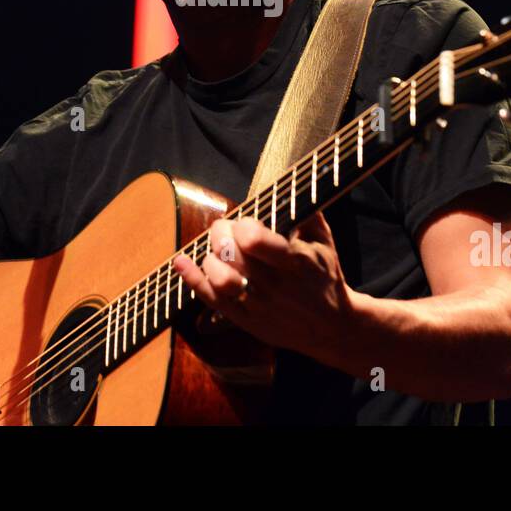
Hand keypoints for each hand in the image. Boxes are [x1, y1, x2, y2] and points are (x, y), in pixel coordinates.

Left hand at [172, 211, 354, 358]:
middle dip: (221, 233)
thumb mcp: (325, 242)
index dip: (243, 225)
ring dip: (210, 257)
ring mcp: (258, 304)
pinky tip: (180, 262)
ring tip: (217, 251)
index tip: (247, 223)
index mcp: (294, 261)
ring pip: (219, 278)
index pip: (254, 240)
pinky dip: (192, 278)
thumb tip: (293, 183)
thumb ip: (309, 212)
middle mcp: (274, 284)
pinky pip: (211, 299)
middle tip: (225, 229)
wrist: (330, 327)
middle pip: (231, 254)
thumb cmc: (325, 277)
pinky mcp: (245, 320)